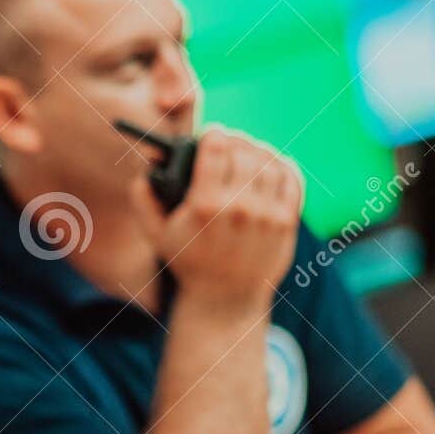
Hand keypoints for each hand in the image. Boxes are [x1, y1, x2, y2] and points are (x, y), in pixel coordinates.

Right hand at [130, 126, 301, 311]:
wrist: (224, 299)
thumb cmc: (188, 263)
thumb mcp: (156, 235)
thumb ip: (143, 199)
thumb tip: (145, 167)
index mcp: (205, 206)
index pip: (215, 148)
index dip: (214, 134)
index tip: (212, 134)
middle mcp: (238, 209)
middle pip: (243, 151)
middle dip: (236, 140)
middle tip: (230, 142)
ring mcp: (266, 216)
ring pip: (270, 162)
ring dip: (259, 150)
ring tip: (249, 151)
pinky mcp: (286, 224)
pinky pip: (292, 180)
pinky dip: (283, 166)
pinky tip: (272, 164)